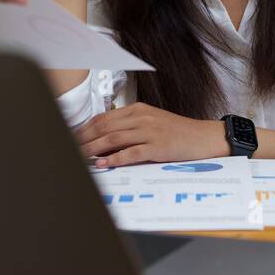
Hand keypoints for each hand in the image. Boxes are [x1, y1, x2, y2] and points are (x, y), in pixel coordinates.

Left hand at [74, 103, 227, 167]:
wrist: (205, 137)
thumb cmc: (179, 132)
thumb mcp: (153, 122)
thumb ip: (131, 126)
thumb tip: (107, 136)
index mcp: (138, 110)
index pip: (104, 117)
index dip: (85, 128)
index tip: (72, 137)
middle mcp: (141, 118)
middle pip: (104, 127)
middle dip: (84, 139)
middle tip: (69, 148)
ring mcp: (149, 131)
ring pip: (113, 138)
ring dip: (93, 149)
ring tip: (79, 157)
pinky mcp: (157, 147)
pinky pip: (131, 153)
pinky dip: (114, 158)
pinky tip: (103, 164)